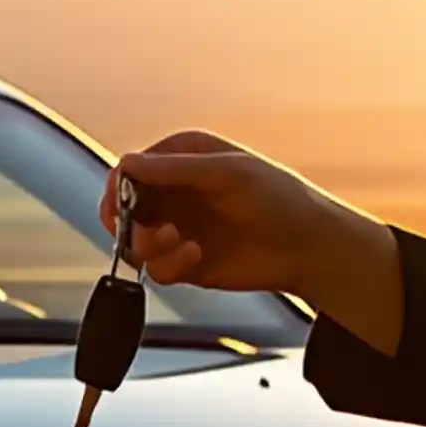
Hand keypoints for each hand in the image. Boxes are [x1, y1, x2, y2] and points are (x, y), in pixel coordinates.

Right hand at [100, 129, 404, 354]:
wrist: (306, 247)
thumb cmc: (277, 198)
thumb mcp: (227, 174)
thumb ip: (175, 170)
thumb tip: (126, 163)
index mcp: (181, 158)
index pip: (130, 170)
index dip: (118, 188)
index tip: (121, 206)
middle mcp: (173, 192)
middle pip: (123, 208)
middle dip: (127, 222)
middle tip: (142, 231)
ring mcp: (177, 228)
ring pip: (133, 241)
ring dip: (147, 245)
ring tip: (177, 242)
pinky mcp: (183, 261)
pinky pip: (155, 268)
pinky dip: (167, 265)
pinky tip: (194, 256)